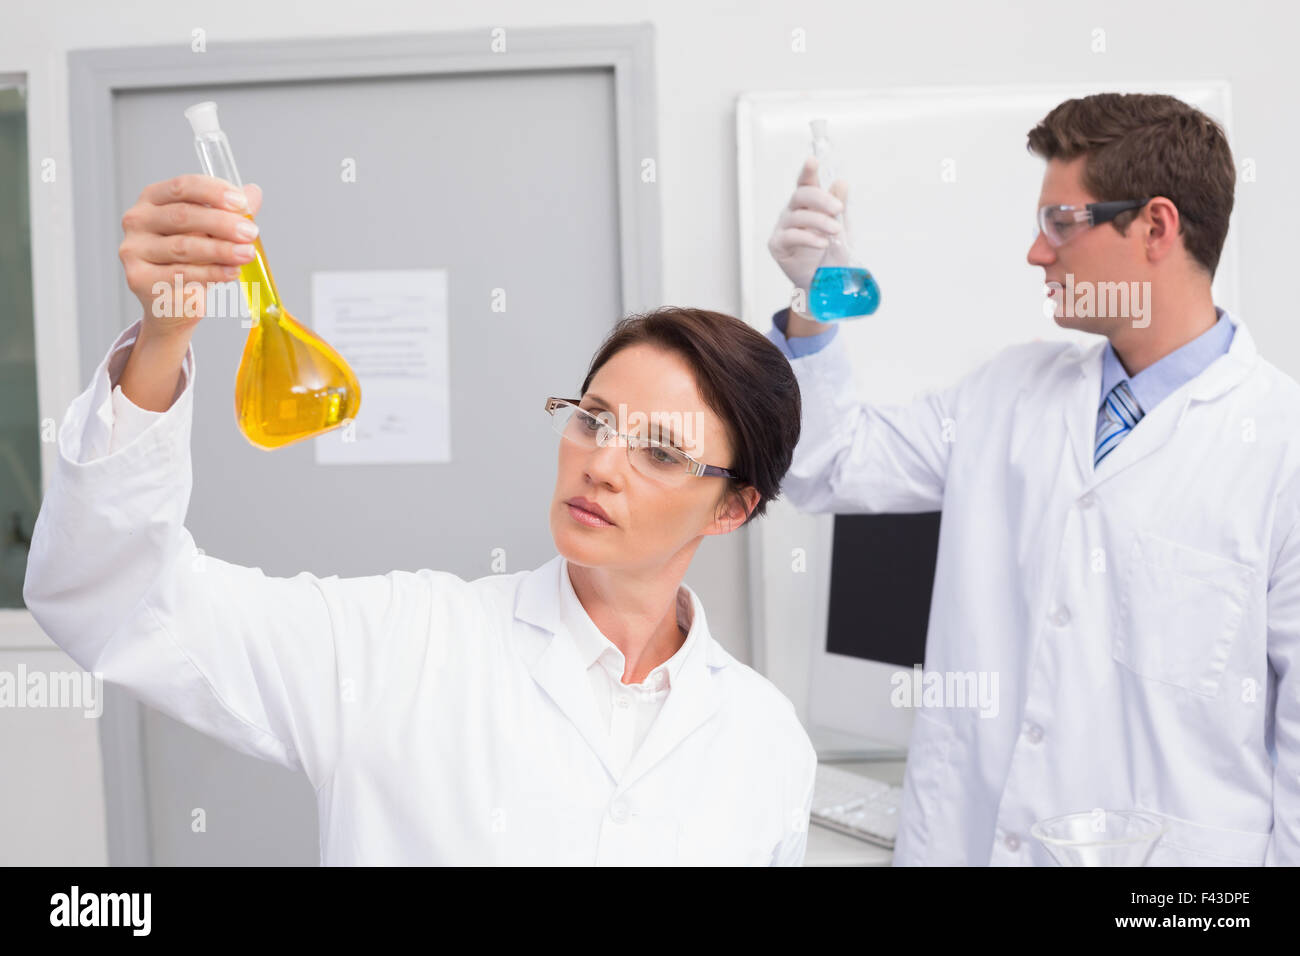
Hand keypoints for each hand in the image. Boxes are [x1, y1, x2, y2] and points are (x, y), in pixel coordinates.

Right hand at [118, 175, 263, 338]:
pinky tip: (232, 272)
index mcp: (153, 199)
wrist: (173, 302)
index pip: (182, 187)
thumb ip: (229, 212)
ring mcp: (134, 250)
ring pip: (183, 247)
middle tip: (250, 233)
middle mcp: (138, 221)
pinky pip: (182, 274)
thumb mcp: (211, 232)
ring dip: (221, 250)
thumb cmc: (191, 261)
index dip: (214, 192)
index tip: (242, 203)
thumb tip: (253, 192)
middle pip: (183, 216)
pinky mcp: (139, 278)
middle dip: (222, 223)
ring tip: (247, 254)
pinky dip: (212, 272)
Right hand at [766, 156, 848, 292]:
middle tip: (838, 208)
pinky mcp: (778, 244)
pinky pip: (791, 236)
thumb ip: (840, 206)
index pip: (806, 182)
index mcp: (808, 204)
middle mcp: (793, 211)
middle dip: (821, 199)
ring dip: (820, 221)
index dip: (807, 171)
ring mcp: (783, 227)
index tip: (812, 161)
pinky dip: (809, 238)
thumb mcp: (842, 228)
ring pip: (798, 215)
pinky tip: (822, 243)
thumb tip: (841, 183)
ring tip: (835, 231)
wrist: (822, 282)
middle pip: (801, 194)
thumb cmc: (830, 254)